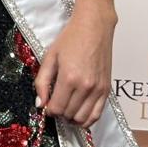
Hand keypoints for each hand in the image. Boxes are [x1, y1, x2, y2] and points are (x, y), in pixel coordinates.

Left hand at [34, 6, 115, 127]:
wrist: (94, 27)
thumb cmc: (71, 38)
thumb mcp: (50, 57)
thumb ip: (42, 81)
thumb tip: (40, 103)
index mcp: (69, 78)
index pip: (56, 108)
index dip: (48, 109)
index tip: (47, 103)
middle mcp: (85, 86)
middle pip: (69, 115)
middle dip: (59, 113)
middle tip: (56, 103)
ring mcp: (98, 89)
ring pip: (83, 118)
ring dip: (72, 117)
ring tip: (66, 107)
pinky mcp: (107, 90)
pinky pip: (97, 115)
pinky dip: (87, 119)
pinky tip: (79, 113)